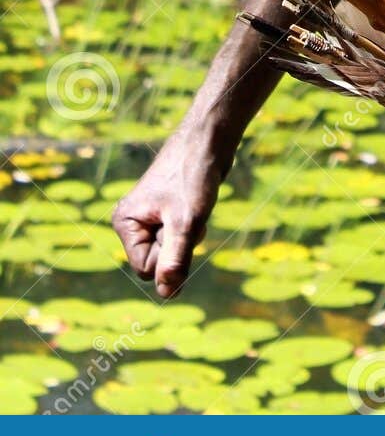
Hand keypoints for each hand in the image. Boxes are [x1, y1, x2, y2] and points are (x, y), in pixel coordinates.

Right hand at [111, 132, 224, 298]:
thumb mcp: (186, 223)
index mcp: (124, 223)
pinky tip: (196, 204)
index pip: (145, 270)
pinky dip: (193, 227)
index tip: (179, 225)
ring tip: (193, 206)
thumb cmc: (194, 176)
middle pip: (158, 261)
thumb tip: (167, 296)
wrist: (209, 140)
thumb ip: (175, 261)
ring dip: (189, 235)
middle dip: (179, 246)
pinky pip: (180, 237)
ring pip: (172, 249)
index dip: (168, 255)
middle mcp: (132, 221)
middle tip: (188, 215)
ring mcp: (149, 217)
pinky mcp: (166, 212)